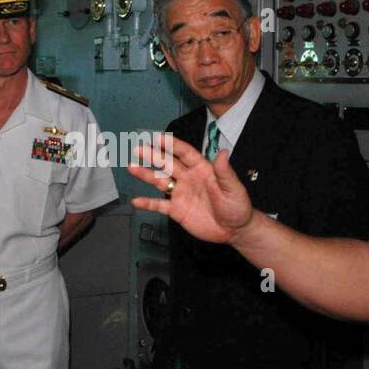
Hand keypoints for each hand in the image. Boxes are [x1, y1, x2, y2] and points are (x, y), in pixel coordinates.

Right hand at [127, 133, 254, 244]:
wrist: (234, 230)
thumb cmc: (237, 206)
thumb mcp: (233, 188)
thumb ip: (225, 172)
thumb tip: (223, 153)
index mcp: (202, 169)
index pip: (185, 154)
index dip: (172, 145)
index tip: (158, 137)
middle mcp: (188, 178)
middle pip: (168, 164)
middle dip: (153, 156)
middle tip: (138, 149)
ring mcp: (181, 194)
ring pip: (160, 181)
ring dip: (146, 174)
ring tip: (132, 167)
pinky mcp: (177, 210)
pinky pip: (159, 205)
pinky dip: (147, 203)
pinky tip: (136, 201)